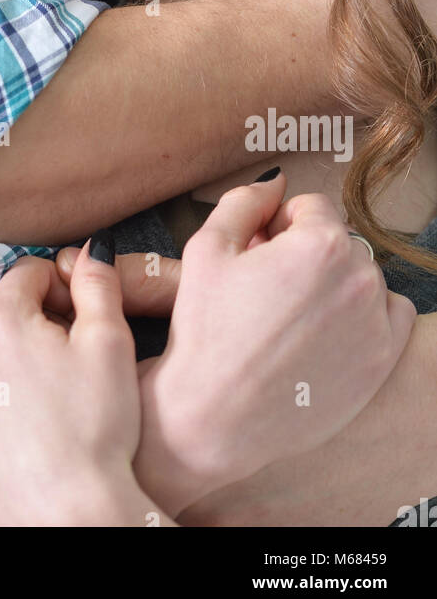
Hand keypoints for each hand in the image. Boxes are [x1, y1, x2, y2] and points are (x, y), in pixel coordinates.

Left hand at [0, 249, 153, 525]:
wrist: (69, 512)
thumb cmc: (95, 426)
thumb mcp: (110, 340)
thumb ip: (98, 282)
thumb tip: (88, 253)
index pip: (31, 272)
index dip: (65, 288)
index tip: (85, 320)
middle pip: (11, 313)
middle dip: (44, 324)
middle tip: (80, 361)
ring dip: (26, 362)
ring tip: (63, 398)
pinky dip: (10, 399)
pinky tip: (42, 424)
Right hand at [135, 173, 415, 516]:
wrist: (216, 415)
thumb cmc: (207, 332)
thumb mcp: (207, 248)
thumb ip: (245, 202)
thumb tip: (276, 183)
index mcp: (319, 244)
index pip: (312, 207)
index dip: (279, 224)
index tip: (260, 250)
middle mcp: (358, 280)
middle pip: (338, 241)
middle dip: (306, 253)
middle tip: (269, 284)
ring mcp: (375, 324)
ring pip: (362, 276)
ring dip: (334, 282)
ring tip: (292, 313)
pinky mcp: (381, 362)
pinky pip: (391, 315)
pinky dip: (366, 314)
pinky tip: (326, 331)